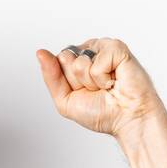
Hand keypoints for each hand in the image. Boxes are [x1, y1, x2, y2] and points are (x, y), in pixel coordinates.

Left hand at [34, 38, 165, 141]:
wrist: (126, 120)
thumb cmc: (101, 112)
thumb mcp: (65, 100)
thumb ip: (51, 76)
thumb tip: (40, 53)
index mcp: (76, 60)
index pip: (56, 62)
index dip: (67, 83)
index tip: (84, 92)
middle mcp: (89, 51)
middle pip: (65, 59)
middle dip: (77, 81)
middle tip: (95, 90)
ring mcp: (103, 48)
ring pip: (79, 62)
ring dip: (91, 82)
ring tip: (106, 86)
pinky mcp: (117, 49)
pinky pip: (96, 64)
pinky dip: (103, 79)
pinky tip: (114, 81)